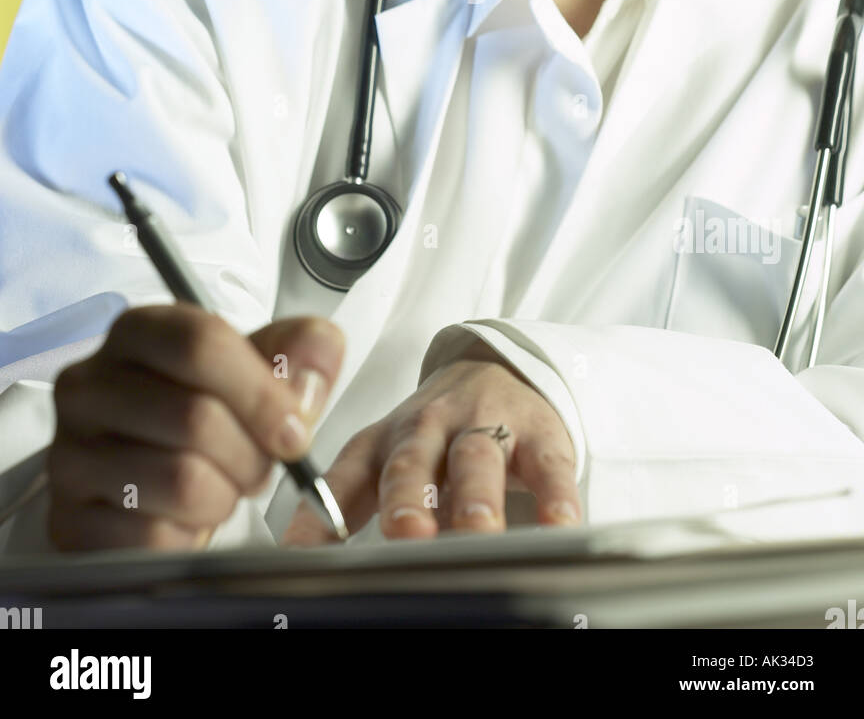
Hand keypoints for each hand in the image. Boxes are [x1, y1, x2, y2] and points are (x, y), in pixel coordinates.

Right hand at [47, 307, 343, 550]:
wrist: (152, 475)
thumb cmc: (205, 413)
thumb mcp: (256, 369)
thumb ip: (300, 352)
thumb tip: (316, 361)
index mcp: (138, 332)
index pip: (201, 342)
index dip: (260, 390)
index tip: (294, 428)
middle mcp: (90, 386)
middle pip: (196, 417)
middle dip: (250, 454)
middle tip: (257, 465)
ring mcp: (71, 453)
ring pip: (181, 481)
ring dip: (224, 496)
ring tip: (220, 487)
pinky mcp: (70, 518)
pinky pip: (153, 536)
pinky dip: (189, 535)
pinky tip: (184, 518)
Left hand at [281, 345, 580, 544]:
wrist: (495, 368)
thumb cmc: (432, 431)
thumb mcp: (383, 455)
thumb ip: (346, 501)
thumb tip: (298, 556)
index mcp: (385, 438)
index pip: (348, 471)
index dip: (327, 510)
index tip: (308, 551)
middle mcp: (430, 427)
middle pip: (414, 459)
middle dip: (409, 495)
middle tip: (406, 531)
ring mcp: (487, 426)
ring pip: (478, 456)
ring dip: (477, 494)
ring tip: (479, 529)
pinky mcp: (539, 436)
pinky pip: (548, 465)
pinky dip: (554, 494)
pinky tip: (559, 522)